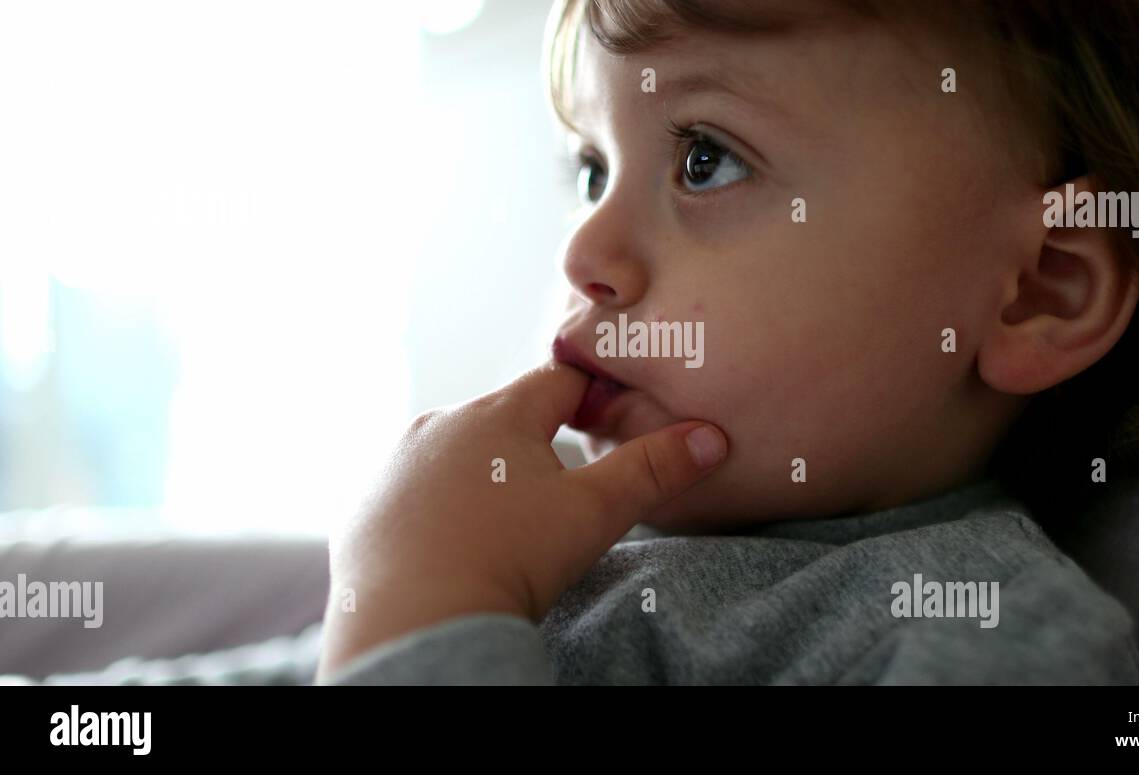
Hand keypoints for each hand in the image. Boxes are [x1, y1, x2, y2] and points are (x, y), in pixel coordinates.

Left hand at [316, 360, 727, 679]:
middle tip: (558, 494)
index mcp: (499, 412)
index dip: (593, 399)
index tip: (608, 428)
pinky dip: (434, 508)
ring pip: (454, 453)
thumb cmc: (508, 560)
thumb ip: (653, 469)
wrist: (413, 621)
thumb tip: (712, 436)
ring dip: (480, 475)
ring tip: (503, 524)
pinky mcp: (365, 504)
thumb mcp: (594, 515)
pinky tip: (452, 544)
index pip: (560, 380)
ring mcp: (394, 463)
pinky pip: (409, 491)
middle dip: (534, 445)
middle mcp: (439, 422)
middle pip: (504, 417)